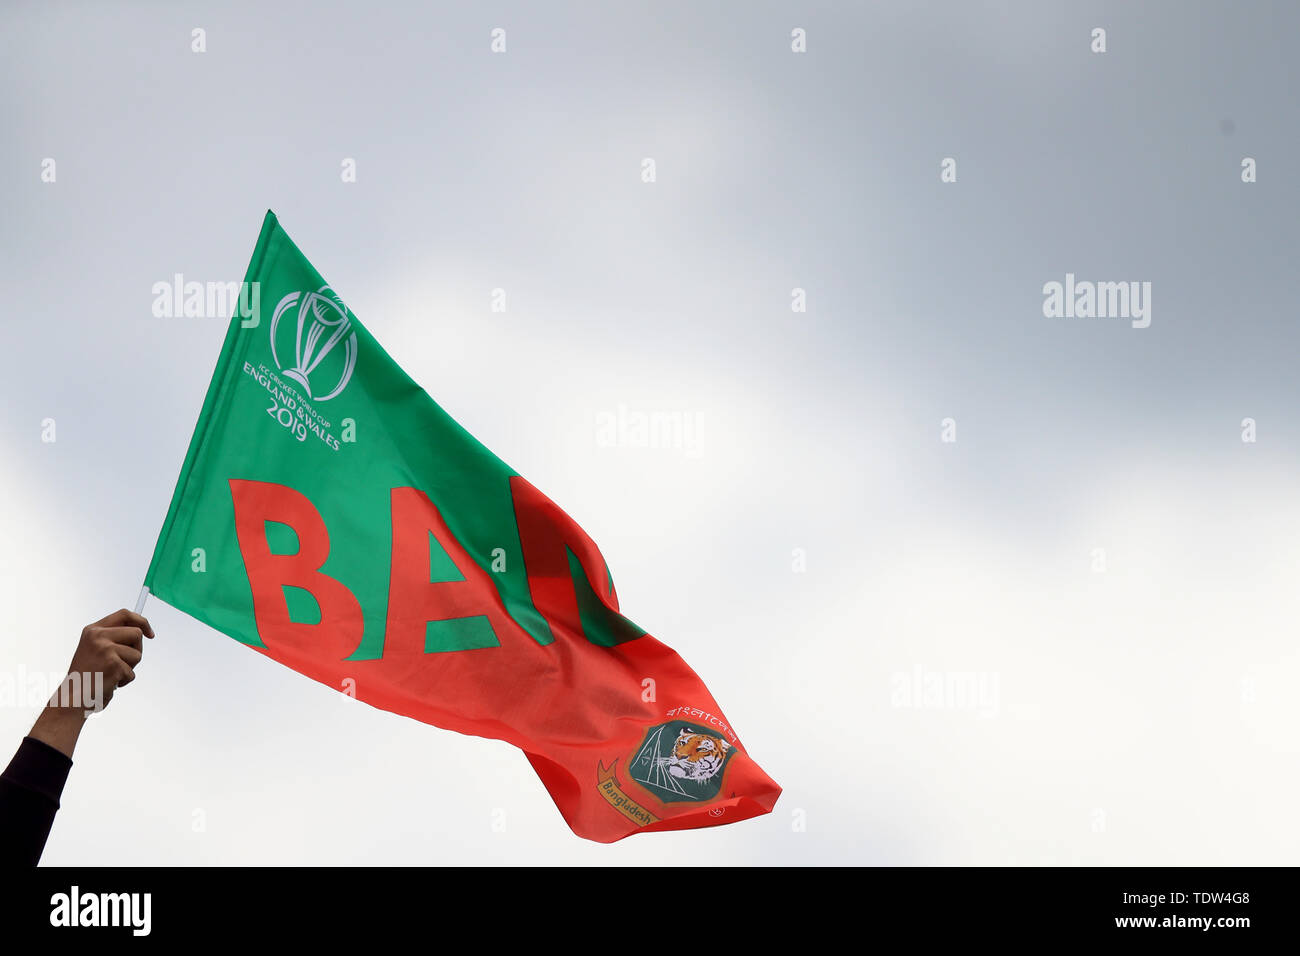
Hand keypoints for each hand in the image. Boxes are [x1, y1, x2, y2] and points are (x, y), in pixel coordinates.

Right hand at [28, 609, 155, 757]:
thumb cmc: (87, 676)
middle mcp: (98, 636)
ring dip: (129, 668)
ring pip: (137, 654)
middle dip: (137, 649)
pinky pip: (132, 673)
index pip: (124, 615)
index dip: (141, 621)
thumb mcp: (95, 650)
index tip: (150, 634)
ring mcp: (106, 649)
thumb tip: (143, 631)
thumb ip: (113, 638)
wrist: (71, 698)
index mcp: (93, 630)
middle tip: (124, 662)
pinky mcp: (113, 664)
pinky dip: (124, 681)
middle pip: (137, 633)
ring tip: (111, 674)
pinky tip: (108, 683)